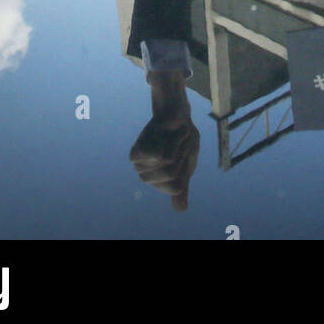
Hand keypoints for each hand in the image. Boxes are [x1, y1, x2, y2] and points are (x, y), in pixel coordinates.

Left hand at [129, 77, 199, 211]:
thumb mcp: (186, 163)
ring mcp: (140, 164)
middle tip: (179, 141)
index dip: (185, 167)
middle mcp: (146, 175)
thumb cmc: (181, 138)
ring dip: (177, 144)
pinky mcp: (137, 151)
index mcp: (158, 181)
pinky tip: (169, 130)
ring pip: (166, 163)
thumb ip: (181, 185)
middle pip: (171, 173)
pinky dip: (171, 140)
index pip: (175, 187)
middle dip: (182, 153)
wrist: (174, 113)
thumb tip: (181, 211)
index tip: (184, 154)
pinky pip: (159, 155)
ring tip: (174, 134)